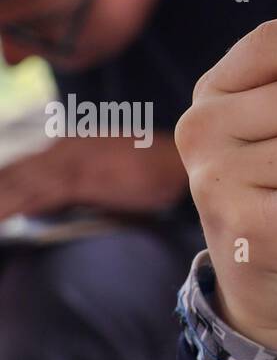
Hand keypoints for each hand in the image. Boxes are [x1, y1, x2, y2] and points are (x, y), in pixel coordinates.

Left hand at [0, 134, 188, 220]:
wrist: (177, 164)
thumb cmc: (150, 175)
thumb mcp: (102, 182)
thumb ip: (71, 191)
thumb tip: (35, 209)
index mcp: (64, 149)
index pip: (16, 171)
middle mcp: (60, 151)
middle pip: (10, 175)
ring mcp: (66, 162)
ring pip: (15, 184)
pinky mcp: (76, 177)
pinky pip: (34, 194)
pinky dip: (9, 206)